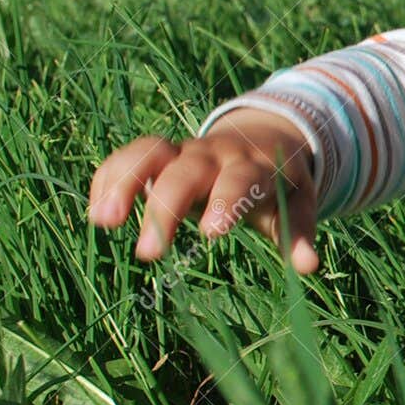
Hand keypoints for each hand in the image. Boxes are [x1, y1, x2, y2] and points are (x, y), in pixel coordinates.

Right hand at [88, 108, 320, 273]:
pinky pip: (128, 156)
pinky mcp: (158, 155)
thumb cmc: (277, 183)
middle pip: (187, 170)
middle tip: (149, 254)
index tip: (210, 233)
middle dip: (166, 208)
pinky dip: (109, 178)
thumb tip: (308, 266)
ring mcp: (183, 151)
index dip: (226, 201)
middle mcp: (216, 154)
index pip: (241, 180)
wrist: (263, 137)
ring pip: (149, 153)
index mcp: (255, 166)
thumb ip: (299, 232)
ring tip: (103, 222)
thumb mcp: (296, 203)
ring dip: (124, 182)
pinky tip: (96, 213)